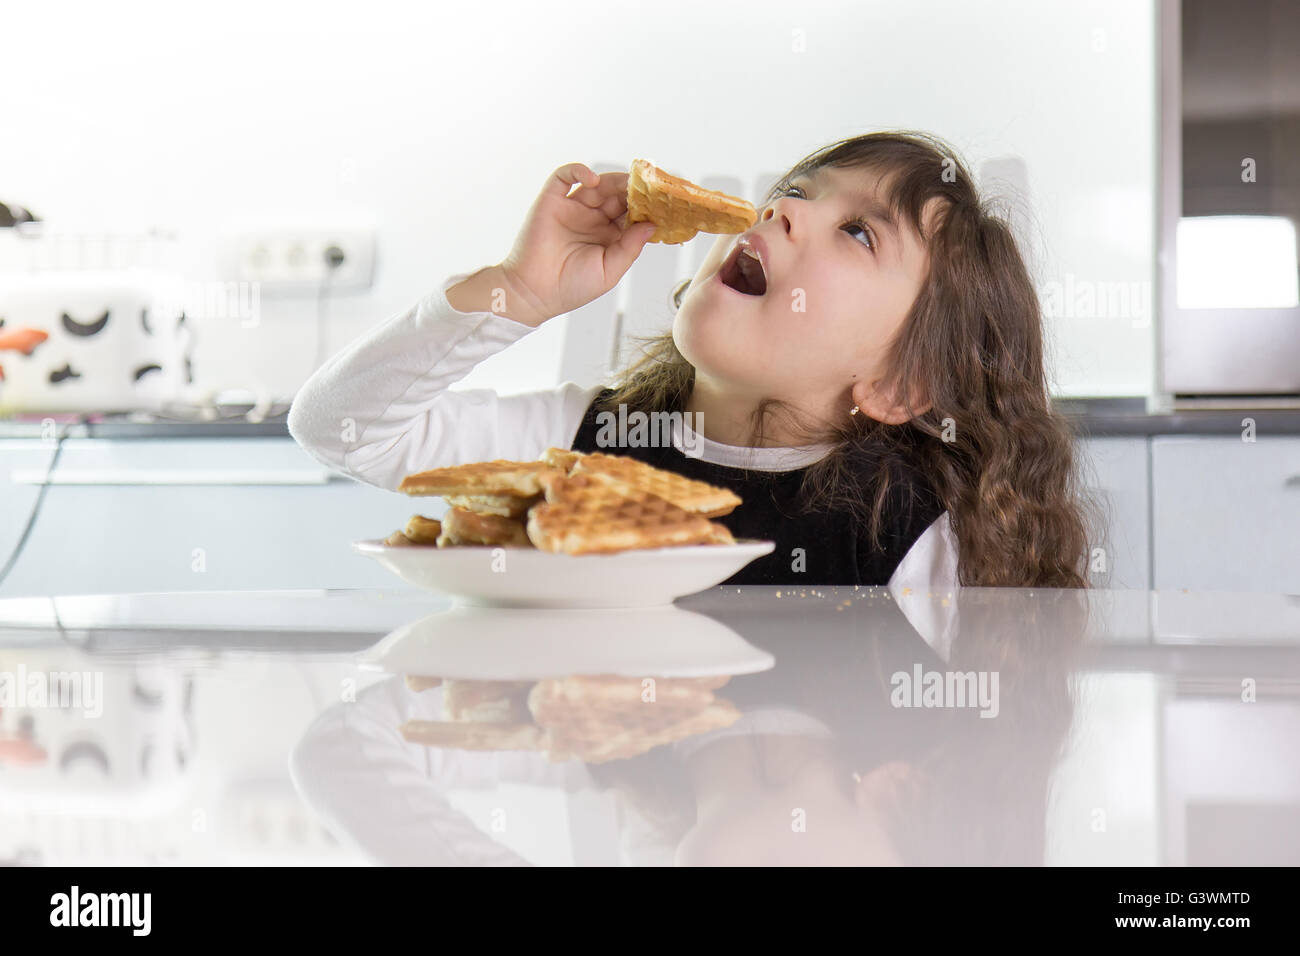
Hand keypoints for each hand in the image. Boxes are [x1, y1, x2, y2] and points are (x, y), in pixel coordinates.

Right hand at [494, 163, 657, 324]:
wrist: (534, 293)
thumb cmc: (571, 287)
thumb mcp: (609, 270)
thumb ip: (630, 247)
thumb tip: (651, 224)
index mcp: (609, 236)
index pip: (632, 214)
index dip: (646, 207)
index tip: (663, 202)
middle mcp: (592, 219)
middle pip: (618, 195)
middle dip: (634, 190)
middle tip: (648, 186)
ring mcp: (572, 208)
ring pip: (598, 183)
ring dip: (614, 180)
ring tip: (628, 183)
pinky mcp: (552, 200)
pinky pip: (565, 176)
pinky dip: (579, 171)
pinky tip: (594, 181)